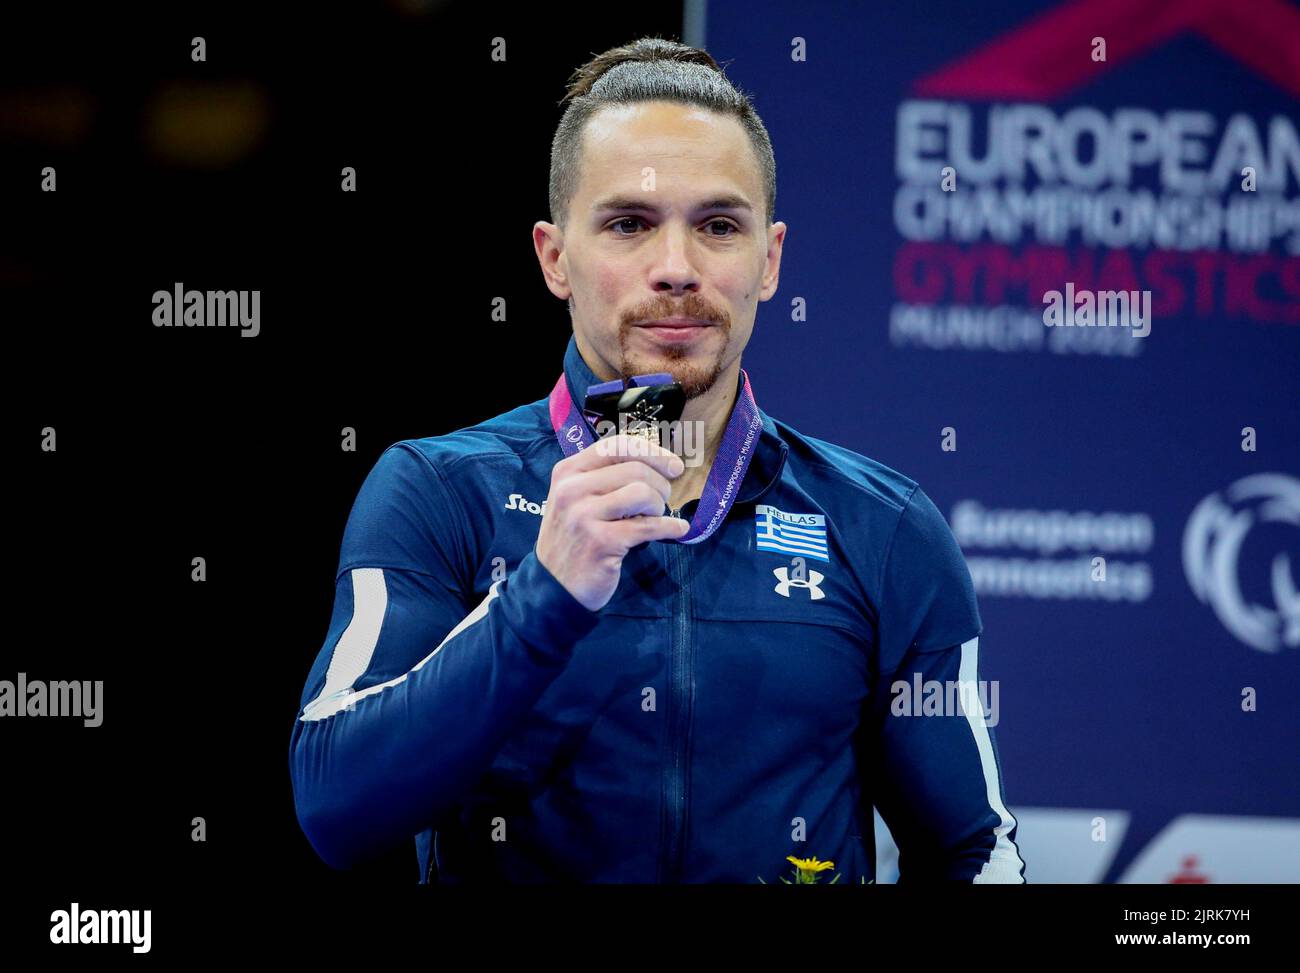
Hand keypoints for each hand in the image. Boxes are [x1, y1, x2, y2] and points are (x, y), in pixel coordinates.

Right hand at [535, 433, 690, 610]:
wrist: (555, 586)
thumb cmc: (574, 538)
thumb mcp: (577, 499)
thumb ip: (605, 477)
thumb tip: (657, 461)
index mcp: (568, 472)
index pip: (617, 445)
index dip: (652, 453)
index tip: (673, 466)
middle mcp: (572, 489)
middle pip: (635, 469)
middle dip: (660, 485)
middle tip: (662, 501)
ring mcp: (584, 515)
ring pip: (642, 493)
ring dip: (659, 506)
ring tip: (655, 517)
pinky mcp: (601, 542)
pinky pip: (648, 526)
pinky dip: (670, 527)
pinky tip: (677, 530)